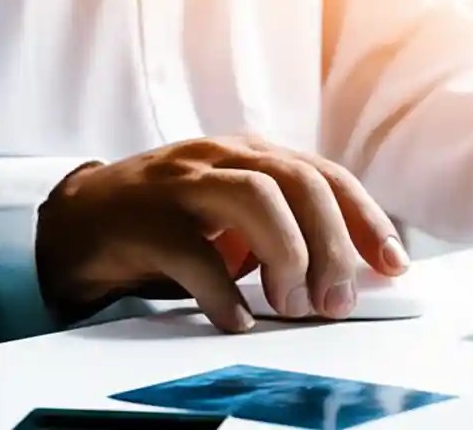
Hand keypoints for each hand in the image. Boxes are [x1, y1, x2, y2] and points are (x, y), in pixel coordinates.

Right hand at [35, 136, 409, 332]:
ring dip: (287, 255)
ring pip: (255, 197)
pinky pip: (192, 251)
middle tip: (337, 300)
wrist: (79, 220)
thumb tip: (350, 278)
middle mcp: (225, 156)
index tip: (394, 265)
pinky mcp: (143, 217)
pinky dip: (223, 291)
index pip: (327, 176)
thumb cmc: (175, 220)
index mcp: (256, 154)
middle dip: (331, 244)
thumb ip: (290, 232)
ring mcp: (182, 180)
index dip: (366, 220)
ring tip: (293, 304)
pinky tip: (238, 319)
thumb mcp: (239, 216)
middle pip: (299, 182)